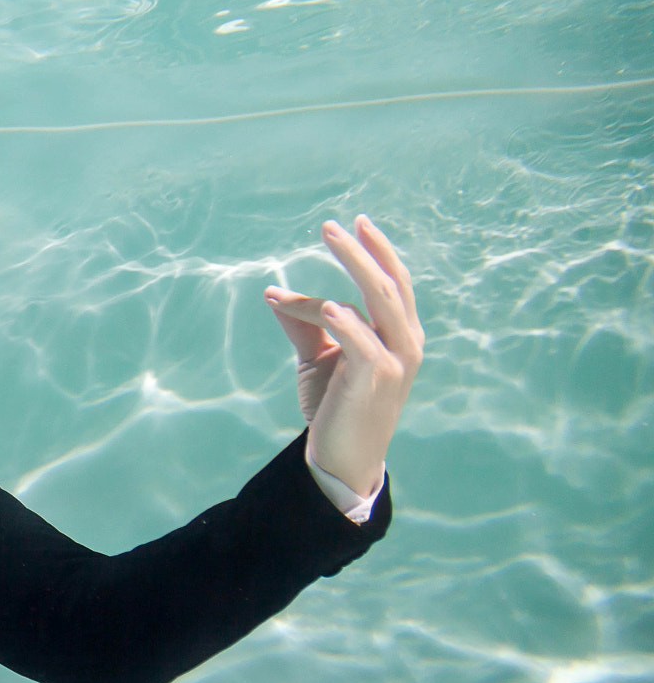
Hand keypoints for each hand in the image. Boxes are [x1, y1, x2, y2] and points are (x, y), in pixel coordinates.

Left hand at [263, 215, 422, 499]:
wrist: (340, 458)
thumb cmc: (334, 407)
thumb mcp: (319, 359)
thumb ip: (305, 325)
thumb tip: (275, 294)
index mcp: (399, 336)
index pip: (395, 284)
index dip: (379, 251)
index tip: (353, 223)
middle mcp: (406, 345)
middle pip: (389, 285)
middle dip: (362, 250)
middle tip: (331, 224)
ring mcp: (396, 363)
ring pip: (380, 302)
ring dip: (354, 266)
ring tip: (330, 237)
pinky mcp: (376, 382)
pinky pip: (362, 342)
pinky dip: (345, 320)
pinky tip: (326, 306)